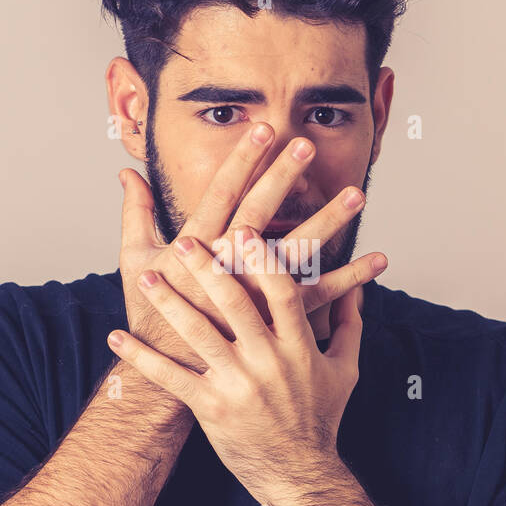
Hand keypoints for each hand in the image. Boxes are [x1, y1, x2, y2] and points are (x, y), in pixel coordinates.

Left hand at [108, 225, 365, 505]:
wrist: (300, 474)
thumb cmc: (322, 418)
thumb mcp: (346, 369)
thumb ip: (349, 322)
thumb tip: (359, 283)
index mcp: (299, 346)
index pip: (281, 291)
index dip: (261, 258)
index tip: (241, 229)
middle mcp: (268, 361)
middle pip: (234, 302)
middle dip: (206, 267)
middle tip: (184, 240)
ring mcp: (238, 385)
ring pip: (197, 333)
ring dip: (168, 302)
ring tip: (147, 277)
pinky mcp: (211, 408)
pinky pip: (170, 377)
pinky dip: (141, 357)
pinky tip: (118, 336)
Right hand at [118, 121, 384, 372]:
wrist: (169, 377)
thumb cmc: (152, 315)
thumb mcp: (135, 262)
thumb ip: (135, 214)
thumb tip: (127, 172)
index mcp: (195, 249)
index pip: (221, 194)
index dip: (242, 161)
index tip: (261, 129)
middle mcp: (228, 269)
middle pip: (261, 214)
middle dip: (282, 177)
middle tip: (305, 144)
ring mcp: (256, 296)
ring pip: (298, 251)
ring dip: (329, 220)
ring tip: (356, 193)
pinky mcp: (279, 321)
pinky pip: (320, 296)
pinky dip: (351, 278)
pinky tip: (379, 260)